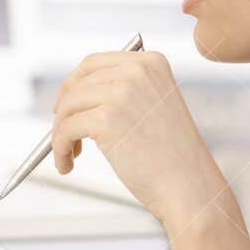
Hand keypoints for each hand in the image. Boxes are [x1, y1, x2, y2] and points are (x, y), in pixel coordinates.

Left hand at [52, 49, 229, 228]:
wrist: (189, 187)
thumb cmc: (173, 158)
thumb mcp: (154, 108)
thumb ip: (124, 92)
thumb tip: (75, 93)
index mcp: (151, 63)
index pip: (95, 63)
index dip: (73, 84)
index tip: (65, 105)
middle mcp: (137, 71)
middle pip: (77, 83)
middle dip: (63, 110)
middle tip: (61, 133)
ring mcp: (122, 93)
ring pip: (68, 106)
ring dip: (60, 133)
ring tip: (68, 154)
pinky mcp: (107, 119)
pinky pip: (65, 129)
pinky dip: (60, 148)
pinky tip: (67, 164)